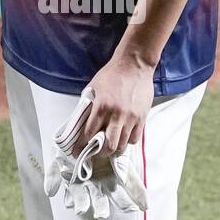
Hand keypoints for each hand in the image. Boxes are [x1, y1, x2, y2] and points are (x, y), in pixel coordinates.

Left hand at [43, 87, 149, 219]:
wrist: (134, 65)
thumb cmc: (111, 75)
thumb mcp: (93, 88)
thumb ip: (89, 106)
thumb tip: (82, 122)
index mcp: (101, 106)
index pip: (89, 133)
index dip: (82, 146)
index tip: (77, 152)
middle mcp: (116, 114)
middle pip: (109, 146)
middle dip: (99, 153)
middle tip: (94, 154)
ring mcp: (131, 117)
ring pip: (123, 144)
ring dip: (114, 149)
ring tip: (108, 148)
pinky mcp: (142, 118)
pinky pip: (135, 138)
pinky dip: (127, 141)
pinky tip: (123, 138)